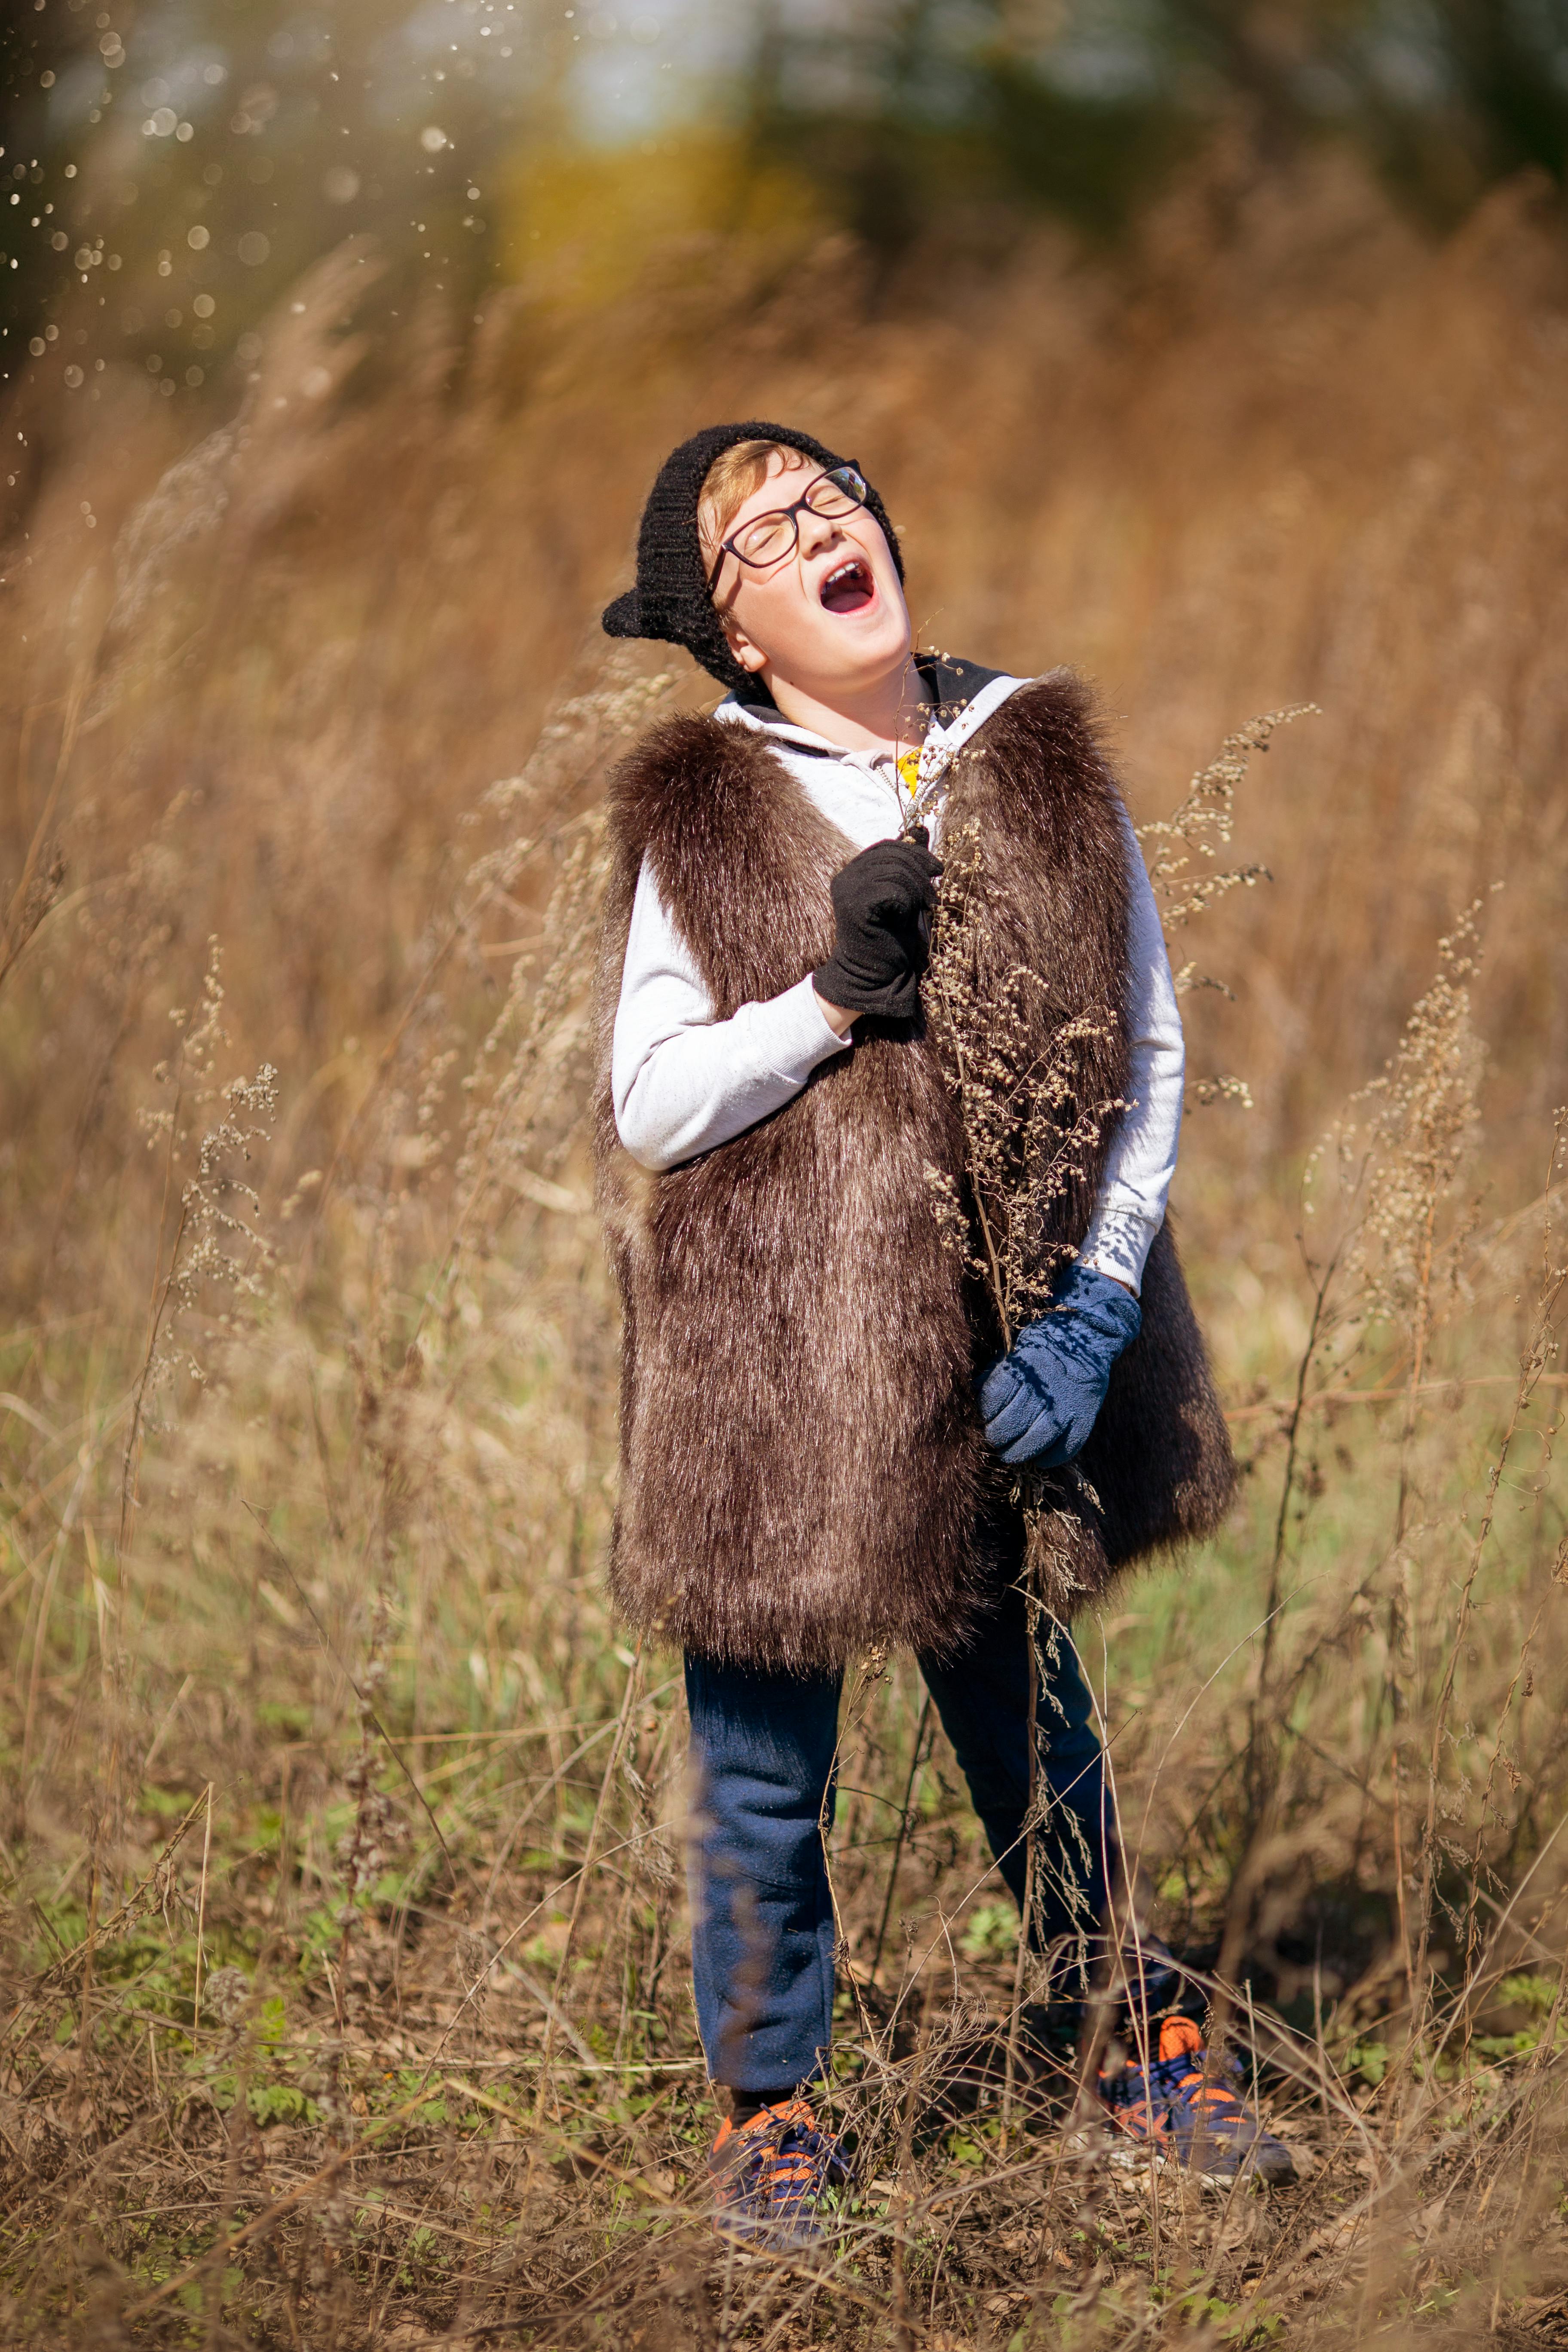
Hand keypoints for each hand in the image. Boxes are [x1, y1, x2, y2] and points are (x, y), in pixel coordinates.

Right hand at [811, 834, 942, 1021]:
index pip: (886, 847)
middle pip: (892, 854)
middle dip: (921, 869)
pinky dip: (910, 900)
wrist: (874, 975)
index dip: (915, 852)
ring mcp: (847, 891)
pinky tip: (915, 914)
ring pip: (895, 870)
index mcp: (854, 871)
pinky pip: (892, 889)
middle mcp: (846, 876)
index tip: (936, 870)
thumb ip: (907, 866)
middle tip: (935, 893)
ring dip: (919, 888)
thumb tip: (920, 829)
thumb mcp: (904, 895)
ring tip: (929, 906)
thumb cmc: (890, 937)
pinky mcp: (854, 907)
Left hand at [978, 1262, 1141, 1467]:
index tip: (983, 1419)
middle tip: (994, 1440)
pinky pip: (1067, 1447)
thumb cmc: (1045, 1344)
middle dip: (997, 1437)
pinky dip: (1051, 1458)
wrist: (1087, 1335)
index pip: (993, 1399)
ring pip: (1036, 1440)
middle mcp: (1044, 1389)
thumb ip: (996, 1374)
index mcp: (1023, 1370)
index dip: (984, 1414)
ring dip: (1019, 1452)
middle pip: (1011, 1424)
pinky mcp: (1085, 1416)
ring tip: (1011, 1454)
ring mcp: (1066, 1405)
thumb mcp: (1016, 1351)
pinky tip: (1040, 1458)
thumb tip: (975, 1395)